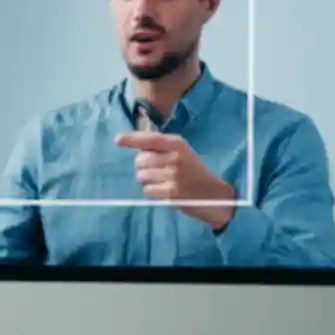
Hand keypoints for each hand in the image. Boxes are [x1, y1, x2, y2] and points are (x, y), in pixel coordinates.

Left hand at [114, 132, 235, 230]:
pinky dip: (154, 192)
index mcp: (177, 144)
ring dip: (148, 181)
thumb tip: (137, 150)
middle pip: (140, 161)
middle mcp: (174, 157)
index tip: (118, 140)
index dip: (131, 139)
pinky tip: (166, 192)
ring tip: (164, 182)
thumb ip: (162, 149)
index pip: (149, 139)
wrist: (216, 195)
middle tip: (158, 172)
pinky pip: (148, 190)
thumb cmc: (195, 173)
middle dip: (143, 167)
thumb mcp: (183, 153)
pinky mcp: (171, 192)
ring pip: (142, 176)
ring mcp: (172, 175)